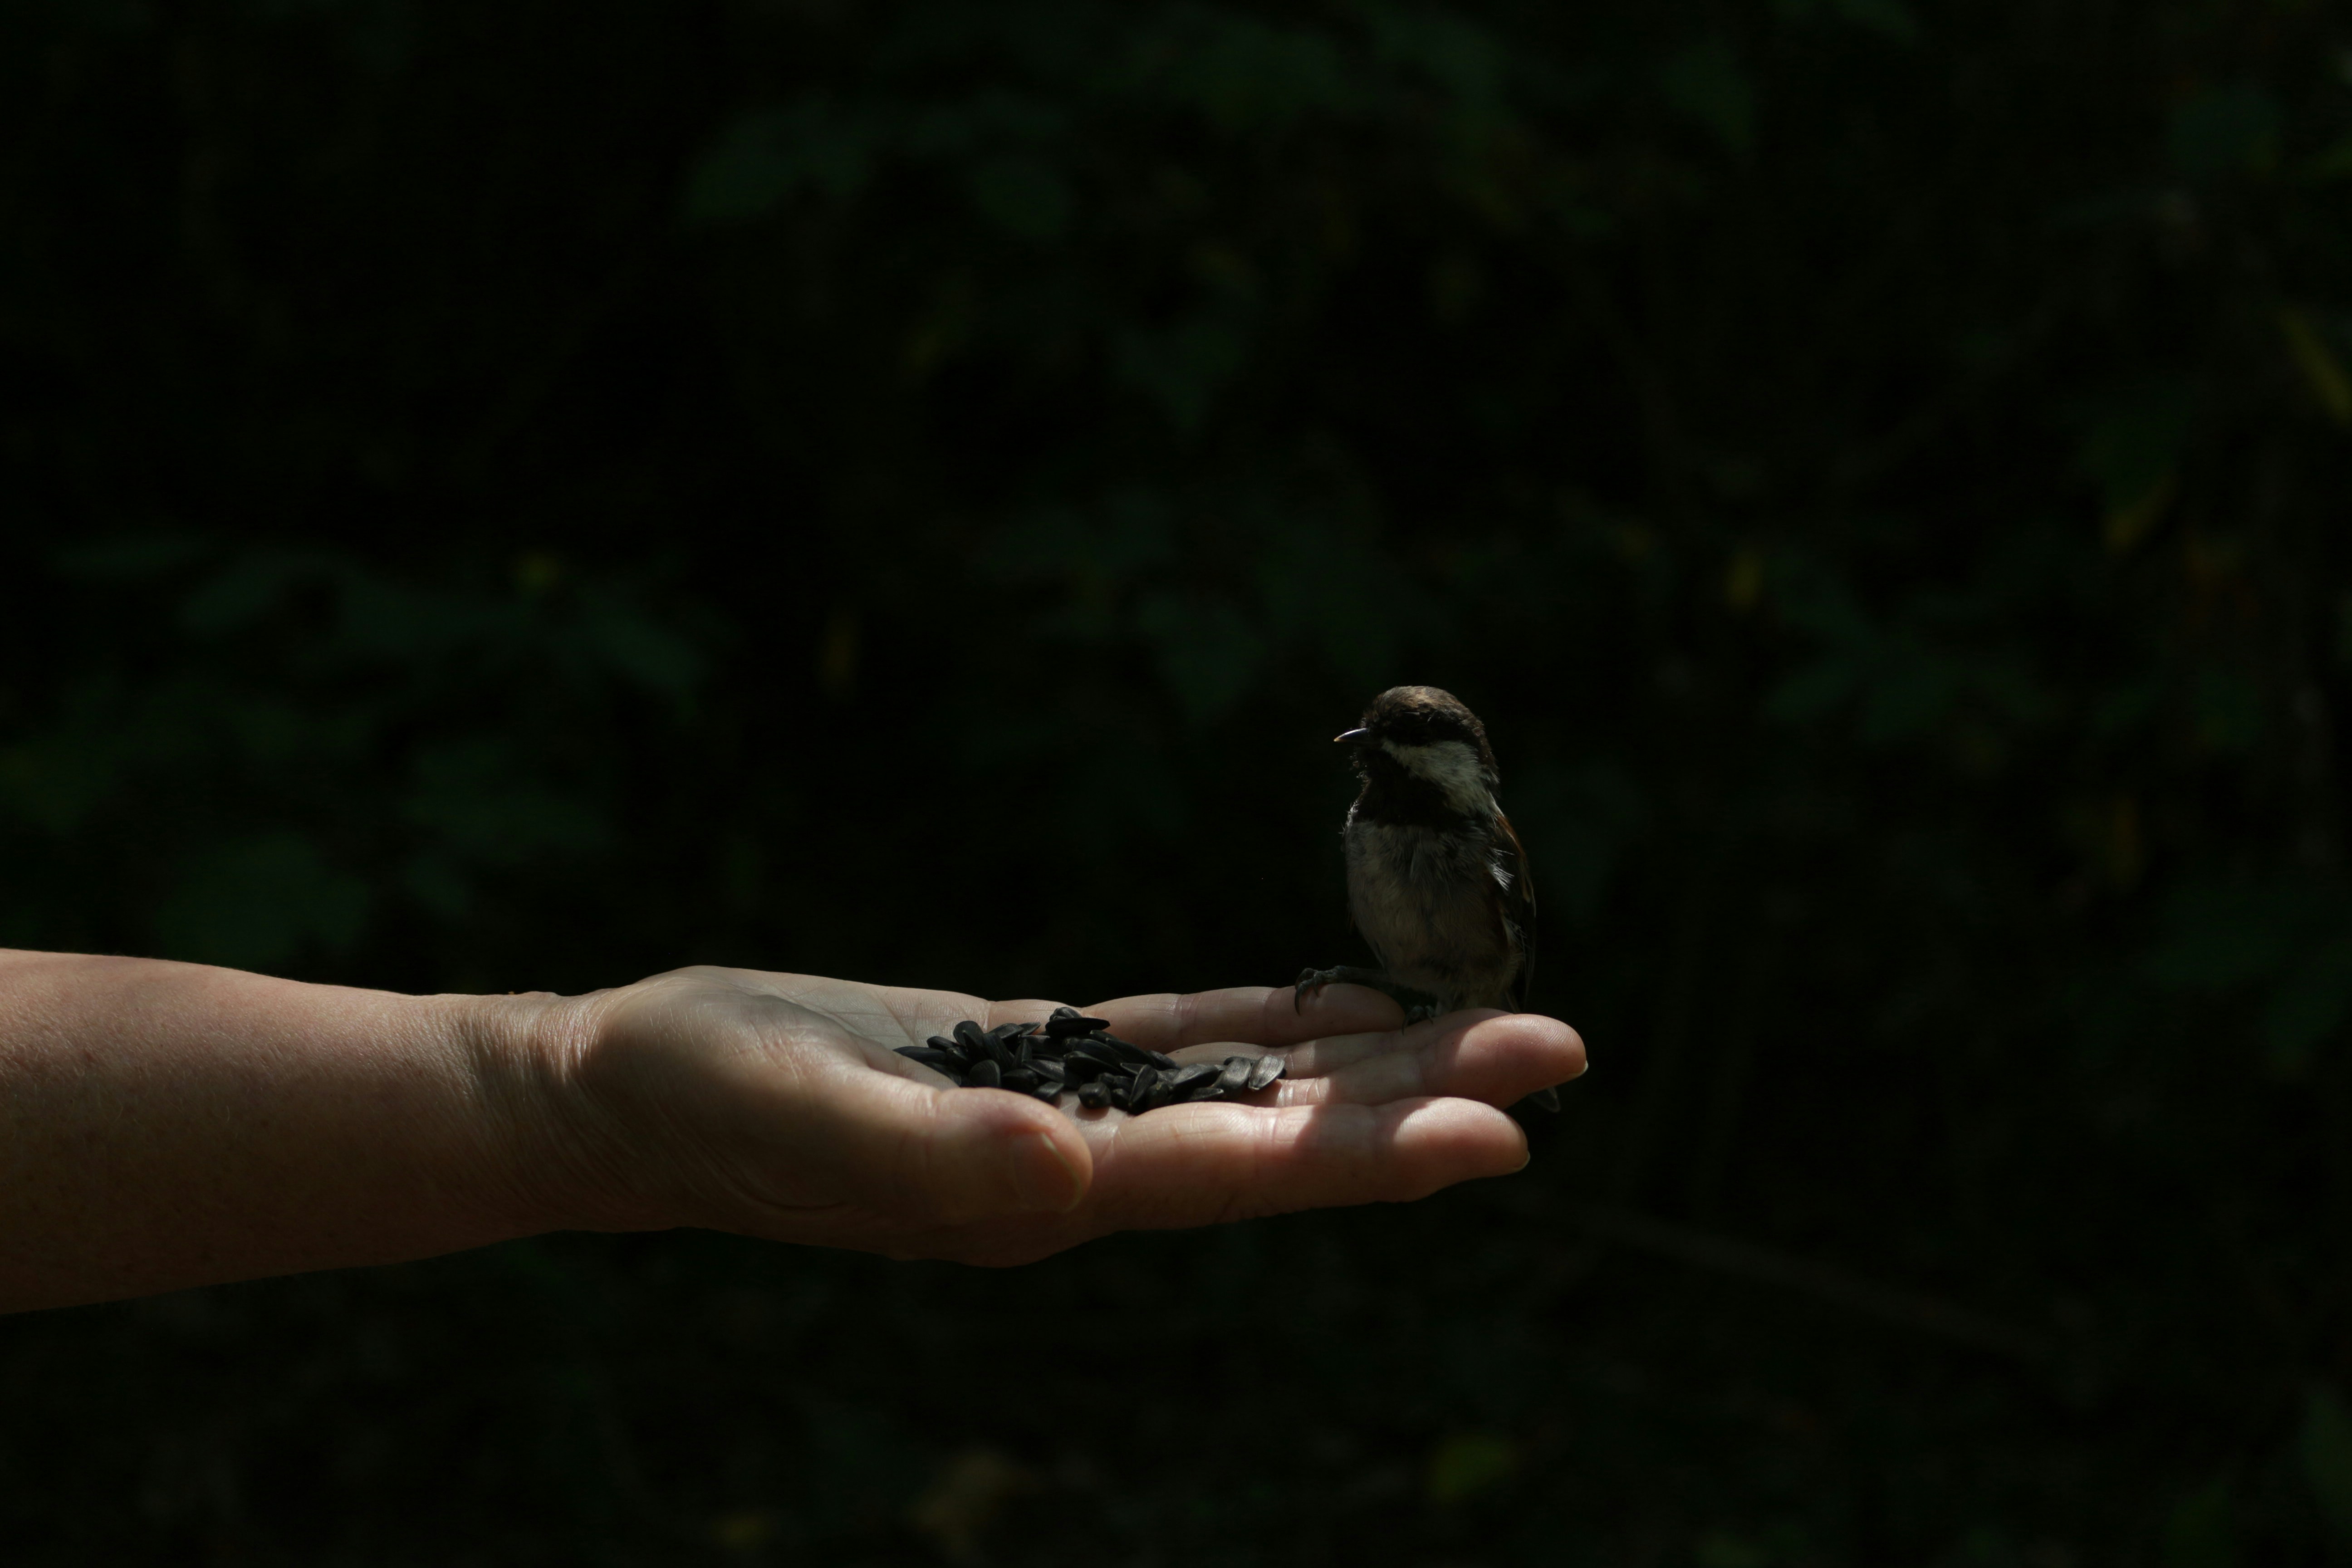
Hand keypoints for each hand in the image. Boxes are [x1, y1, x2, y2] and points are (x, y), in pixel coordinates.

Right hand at [525, 966, 1586, 1265]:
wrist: (635, 1090)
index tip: (1499, 1133)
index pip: (1239, 1176)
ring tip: (1491, 1026)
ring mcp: (1064, 1113)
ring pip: (1249, 1082)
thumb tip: (1071, 1175)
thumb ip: (940, 1157)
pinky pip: (1181, 1035)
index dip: (1368, 1158)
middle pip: (1279, 1133)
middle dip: (1416, 1100)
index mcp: (1043, 1194)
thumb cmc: (709, 1106)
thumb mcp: (812, 1120)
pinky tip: (1339, 998)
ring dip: (1368, 1058)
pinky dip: (1269, 1015)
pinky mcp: (1034, 1056)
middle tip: (1559, 1051)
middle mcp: (1079, 1166)